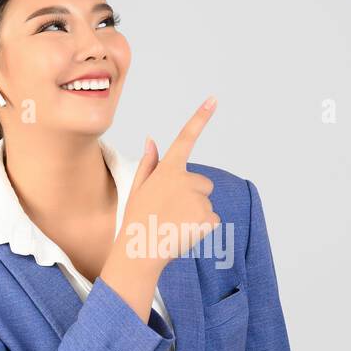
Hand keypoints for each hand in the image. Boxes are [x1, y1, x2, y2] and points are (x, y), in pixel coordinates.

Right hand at [115, 96, 220, 268]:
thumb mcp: (138, 188)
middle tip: (171, 212)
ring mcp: (197, 199)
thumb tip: (152, 139)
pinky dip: (202, 229)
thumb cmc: (136, 220)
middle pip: (203, 184)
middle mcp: (185, 179)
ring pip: (206, 203)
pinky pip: (213, 220)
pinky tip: (184, 234)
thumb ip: (149, 163)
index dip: (200, 117)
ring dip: (195, 214)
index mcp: (168, 170)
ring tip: (174, 225)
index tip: (213, 99)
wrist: (140, 251)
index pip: (185, 138)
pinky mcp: (207, 217)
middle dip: (193, 196)